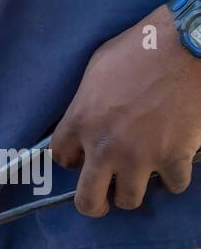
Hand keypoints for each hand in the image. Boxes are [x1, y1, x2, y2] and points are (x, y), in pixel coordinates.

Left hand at [51, 4, 200, 215]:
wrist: (187, 45)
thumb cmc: (140, 48)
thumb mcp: (97, 69)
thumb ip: (86, 102)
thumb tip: (86, 117)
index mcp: (80, 123)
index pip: (60, 159)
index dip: (71, 161)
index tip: (82, 158)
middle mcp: (104, 148)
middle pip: (88, 201)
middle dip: (95, 204)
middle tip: (104, 197)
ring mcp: (140, 157)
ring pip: (130, 200)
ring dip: (134, 190)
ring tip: (141, 176)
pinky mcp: (175, 157)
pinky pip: (174, 185)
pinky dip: (175, 178)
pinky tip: (175, 163)